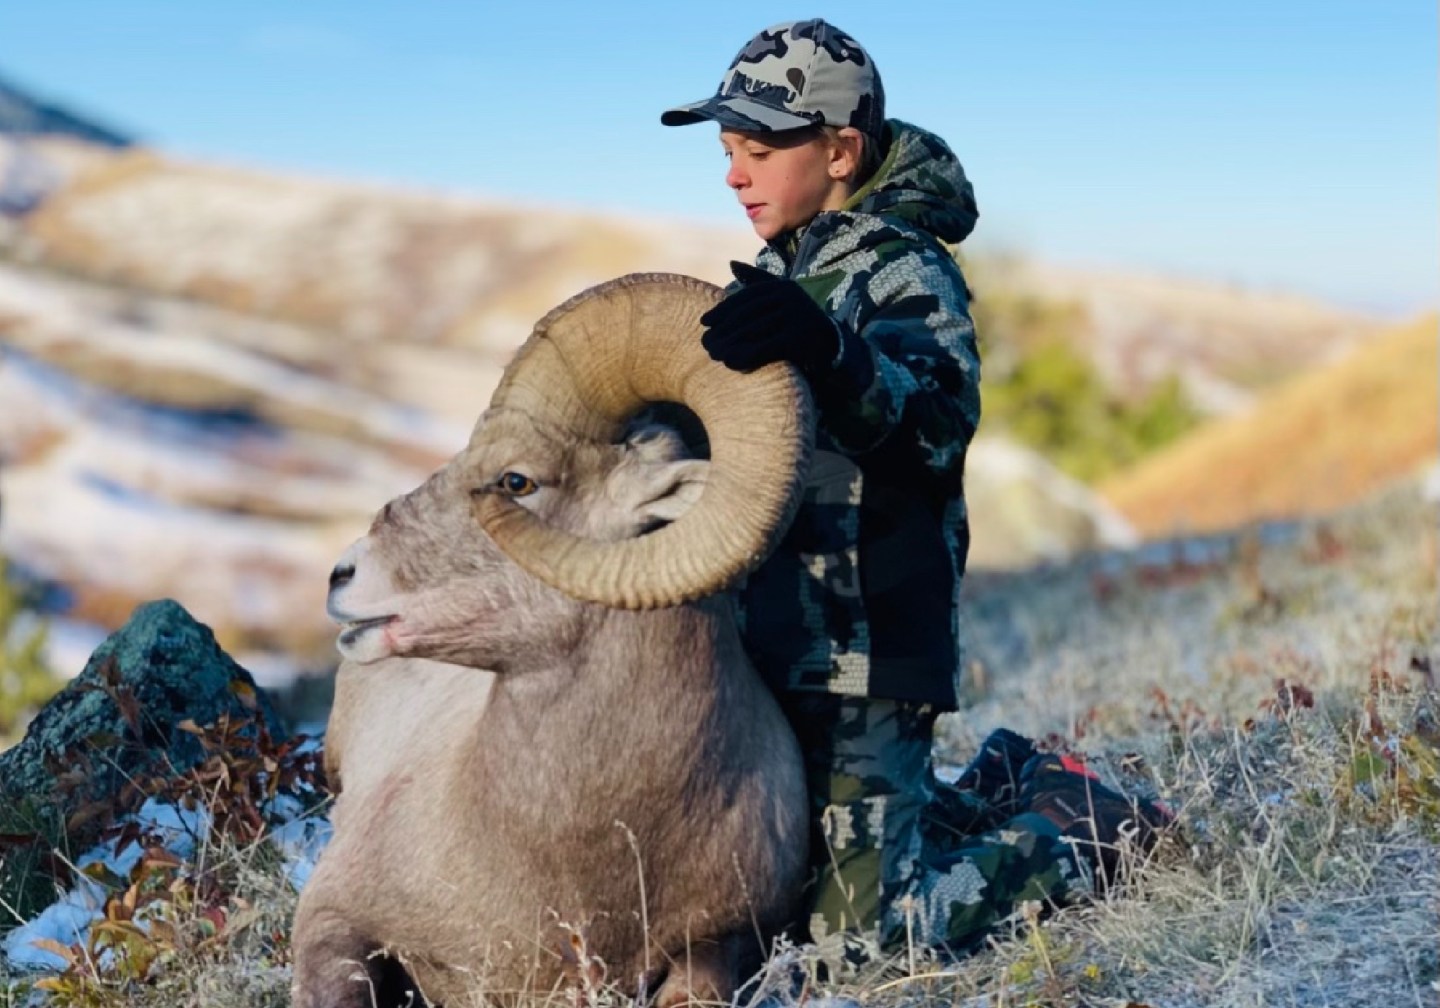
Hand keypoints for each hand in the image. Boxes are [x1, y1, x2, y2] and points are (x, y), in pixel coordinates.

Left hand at [699, 261, 840, 372]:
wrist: (830, 344)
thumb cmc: (797, 321)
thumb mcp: (780, 297)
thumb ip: (757, 281)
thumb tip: (732, 264)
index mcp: (781, 286)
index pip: (746, 297)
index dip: (723, 309)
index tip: (704, 322)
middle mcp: (789, 297)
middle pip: (748, 313)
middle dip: (724, 329)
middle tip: (706, 343)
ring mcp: (796, 316)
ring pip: (755, 330)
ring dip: (731, 343)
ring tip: (714, 354)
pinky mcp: (799, 338)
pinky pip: (767, 346)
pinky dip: (747, 355)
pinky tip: (732, 362)